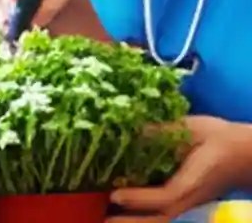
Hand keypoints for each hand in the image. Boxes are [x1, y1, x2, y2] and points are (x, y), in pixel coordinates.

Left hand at [108, 116, 251, 220]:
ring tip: (108, 220)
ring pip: (164, 220)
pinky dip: (144, 216)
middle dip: (134, 222)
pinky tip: (124, 213)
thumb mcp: (193, 129)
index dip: (141, 198)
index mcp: (195, 178)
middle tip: (105, 220)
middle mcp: (192, 196)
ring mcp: (191, 203)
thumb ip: (164, 131)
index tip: (116, 195)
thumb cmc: (219, 138)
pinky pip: (165, 215)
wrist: (245, 155)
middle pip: (164, 218)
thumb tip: (132, 129)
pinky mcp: (188, 203)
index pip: (168, 196)